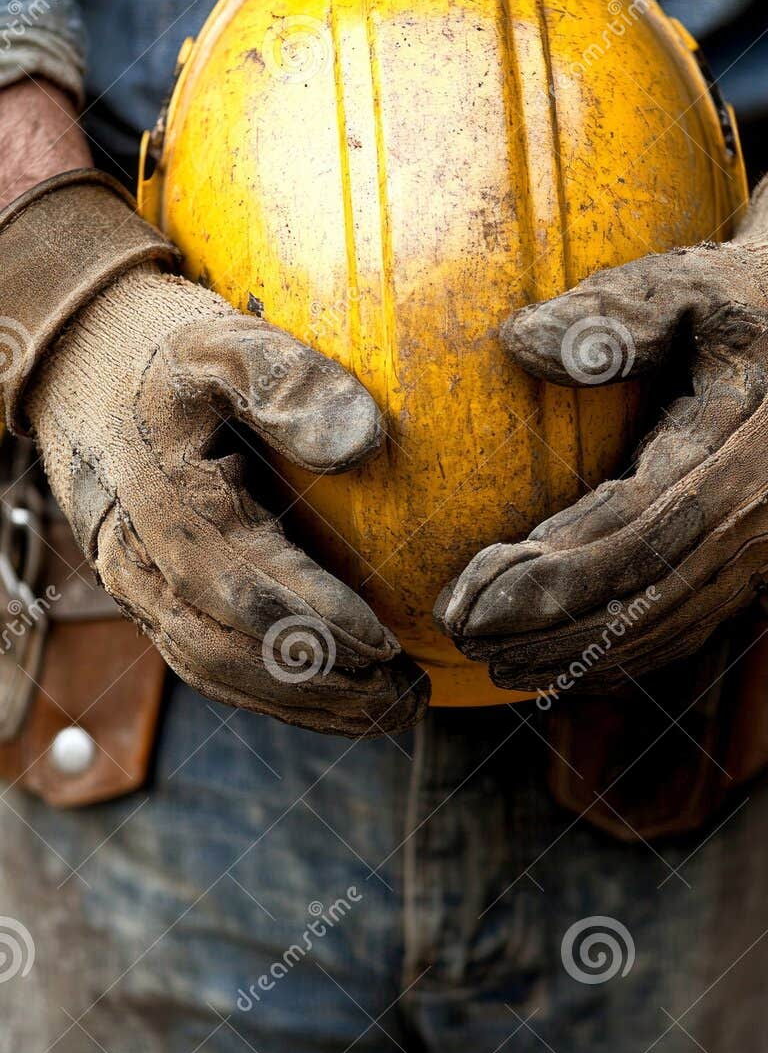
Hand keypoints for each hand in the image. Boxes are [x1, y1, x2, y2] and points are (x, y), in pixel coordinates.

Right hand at [6, 175, 427, 736]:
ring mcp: (137, 586)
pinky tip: (336, 700)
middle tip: (403, 696)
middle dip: (317, 681)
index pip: (239, 580)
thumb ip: (288, 379)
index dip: (312, 619)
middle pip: (225, 647)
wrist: (79, 363)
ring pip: (215, 670)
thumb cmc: (164, 351)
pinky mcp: (150, 598)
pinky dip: (271, 693)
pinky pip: (207, 663)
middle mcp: (136, 558)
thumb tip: (363, 440)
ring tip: (388, 711)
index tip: (386, 642)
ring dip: (302, 703)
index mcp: (157, 498)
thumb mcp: (220, 342)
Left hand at [437, 137, 767, 692]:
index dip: (558, 568)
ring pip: (663, 628)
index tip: (478, 587)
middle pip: (645, 596)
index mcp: (742, 449)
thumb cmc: (753, 298)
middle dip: (549, 626)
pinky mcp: (749, 565)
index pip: (640, 527)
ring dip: (574, 655)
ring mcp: (758, 551)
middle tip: (462, 631)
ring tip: (488, 660)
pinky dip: (618, 659)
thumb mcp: (691, 283)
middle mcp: (757, 516)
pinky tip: (552, 664)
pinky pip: (683, 629)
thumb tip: (516, 340)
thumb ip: (613, 312)